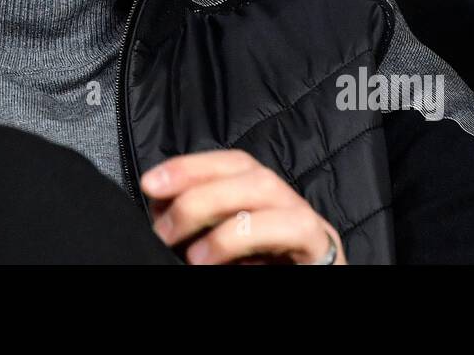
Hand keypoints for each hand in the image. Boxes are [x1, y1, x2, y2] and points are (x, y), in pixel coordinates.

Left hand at [140, 149, 345, 264]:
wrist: (304, 310)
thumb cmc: (259, 272)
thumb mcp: (218, 252)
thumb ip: (196, 228)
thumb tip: (161, 210)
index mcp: (261, 200)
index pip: (229, 163)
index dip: (189, 166)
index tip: (150, 184)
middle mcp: (286, 201)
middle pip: (245, 168)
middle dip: (196, 190)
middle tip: (163, 230)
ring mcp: (308, 220)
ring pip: (264, 187)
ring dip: (217, 211)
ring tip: (190, 253)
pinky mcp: (323, 246)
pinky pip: (292, 226)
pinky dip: (244, 235)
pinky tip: (214, 258)